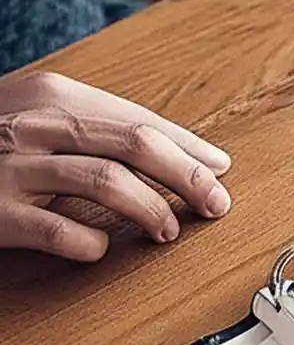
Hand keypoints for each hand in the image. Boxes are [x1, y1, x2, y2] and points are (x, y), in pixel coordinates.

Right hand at [0, 72, 232, 260]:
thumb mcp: (35, 118)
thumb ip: (100, 130)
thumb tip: (191, 154)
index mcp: (53, 95)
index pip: (140, 119)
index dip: (189, 147)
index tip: (221, 169)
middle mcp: (35, 123)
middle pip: (136, 144)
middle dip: (188, 176)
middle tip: (217, 203)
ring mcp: (11, 167)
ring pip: (105, 181)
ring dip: (150, 209)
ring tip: (169, 230)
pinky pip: (56, 230)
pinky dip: (89, 243)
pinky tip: (101, 250)